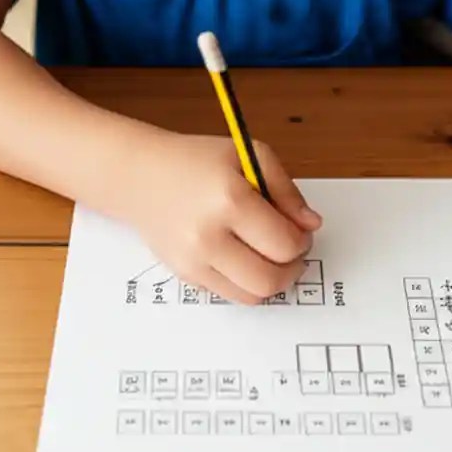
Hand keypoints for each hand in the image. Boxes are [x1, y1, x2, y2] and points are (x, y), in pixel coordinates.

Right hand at [120, 134, 323, 304]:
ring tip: (270, 258)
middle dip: (292, 269)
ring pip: (252, 296)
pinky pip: (230, 294)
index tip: (300, 232)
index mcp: (229, 200)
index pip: (284, 244)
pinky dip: (245, 282)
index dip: (302, 241)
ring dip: (271, 282)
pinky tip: (243, 258)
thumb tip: (311, 224)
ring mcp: (193, 260)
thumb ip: (286, 190)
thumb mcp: (248, 155)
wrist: (139, 176)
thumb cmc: (194, 162)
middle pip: (270, 279)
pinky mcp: (184, 274)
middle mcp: (208, 236)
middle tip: (292, 253)